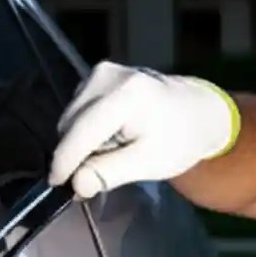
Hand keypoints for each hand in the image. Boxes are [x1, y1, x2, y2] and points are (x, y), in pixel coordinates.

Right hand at [47, 63, 239, 198]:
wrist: (199, 112)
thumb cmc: (179, 140)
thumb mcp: (148, 162)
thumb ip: (109, 172)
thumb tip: (75, 185)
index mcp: (126, 95)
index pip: (81, 132)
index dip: (64, 162)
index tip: (56, 185)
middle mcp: (108, 75)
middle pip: (70, 124)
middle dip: (78, 153)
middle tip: (103, 170)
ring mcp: (102, 71)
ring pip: (71, 117)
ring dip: (83, 141)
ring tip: (116, 148)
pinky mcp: (99, 73)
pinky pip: (78, 109)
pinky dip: (88, 128)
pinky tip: (113, 134)